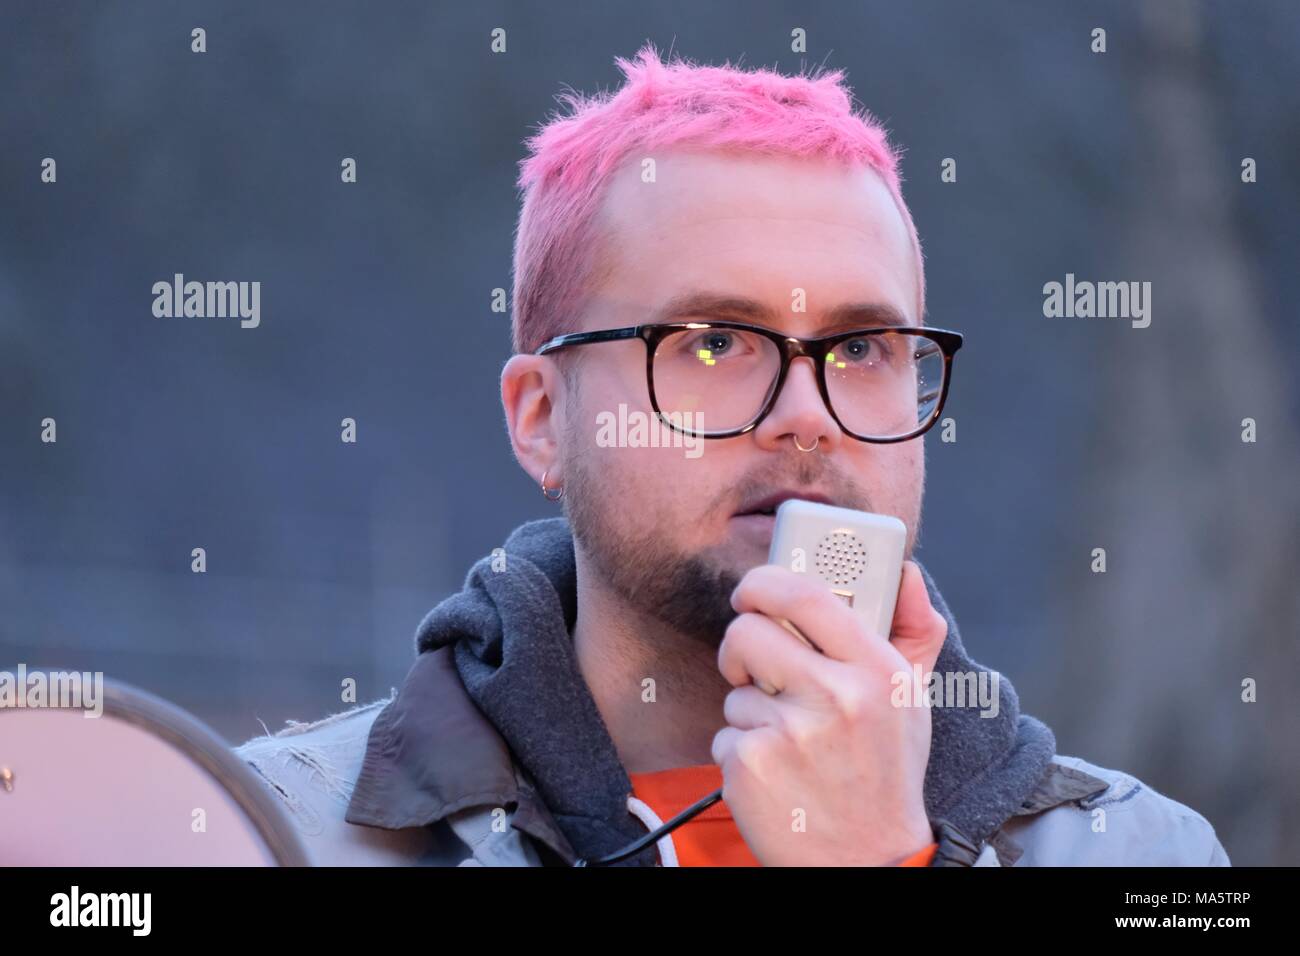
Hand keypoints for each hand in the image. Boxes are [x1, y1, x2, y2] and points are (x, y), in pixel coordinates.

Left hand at [711, 560, 946, 865]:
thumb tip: (906, 571)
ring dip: (750, 710)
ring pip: (734, 688)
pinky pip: (724, 733)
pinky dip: (741, 752)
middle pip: (747, 631)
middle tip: (752, 666)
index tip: (751, 592)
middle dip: (740, 648)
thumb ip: (911, 630)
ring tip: (790, 743)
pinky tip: (776, 774)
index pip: (806, 595)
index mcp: (876, 671)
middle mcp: (836, 696)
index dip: (765, 582)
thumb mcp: (912, 701)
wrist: (869, 862)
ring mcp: (789, 732)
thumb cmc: (886, 772)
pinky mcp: (751, 765)